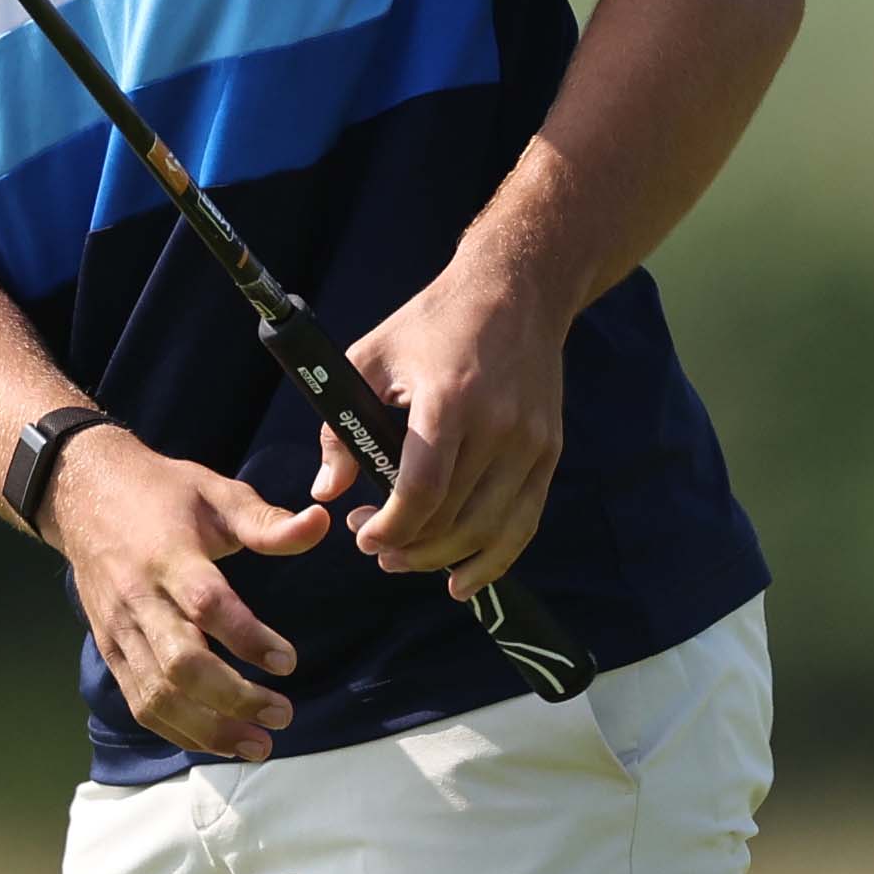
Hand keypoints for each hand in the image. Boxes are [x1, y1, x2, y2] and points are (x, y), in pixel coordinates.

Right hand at [49, 429, 334, 761]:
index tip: (288, 661)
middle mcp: (139, 599)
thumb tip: (321, 523)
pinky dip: (177, 729)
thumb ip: (266, 521)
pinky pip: (139, 701)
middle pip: (180, 663)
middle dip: (233, 698)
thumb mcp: (215, 492)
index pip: (207, 605)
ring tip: (257, 746)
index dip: (246, 638)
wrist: (81, 494)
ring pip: (157, 694)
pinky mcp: (110, 650)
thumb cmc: (161, 493)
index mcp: (168, 556)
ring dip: (208, 728)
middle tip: (282, 715)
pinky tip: (217, 742)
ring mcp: (119, 630)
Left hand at [314, 265, 566, 601]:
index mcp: (450, 400)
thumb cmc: (432, 324)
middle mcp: (498, 426)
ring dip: (443, 559)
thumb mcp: (372, 359)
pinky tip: (462, 580)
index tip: (362, 536)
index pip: (422, 490)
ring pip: (489, 530)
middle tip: (373, 547)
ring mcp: (530, 443)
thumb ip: (341, 429)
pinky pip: (523, 522)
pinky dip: (493, 559)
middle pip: (454, 519)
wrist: (516, 292)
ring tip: (405, 560)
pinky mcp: (548, 452)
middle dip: (408, 547)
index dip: (389, 527)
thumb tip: (325, 492)